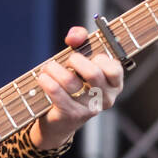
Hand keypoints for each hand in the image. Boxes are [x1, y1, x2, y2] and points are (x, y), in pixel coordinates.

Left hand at [29, 25, 124, 150]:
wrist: (60, 120)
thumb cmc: (75, 84)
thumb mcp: (82, 60)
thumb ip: (81, 40)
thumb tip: (74, 36)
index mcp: (115, 84)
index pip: (114, 68)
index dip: (99, 58)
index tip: (87, 56)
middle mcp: (106, 98)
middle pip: (92, 73)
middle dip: (74, 60)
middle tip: (67, 60)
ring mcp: (89, 109)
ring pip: (70, 81)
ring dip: (54, 69)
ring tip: (48, 68)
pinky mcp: (71, 115)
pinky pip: (56, 92)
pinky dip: (46, 80)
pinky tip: (42, 78)